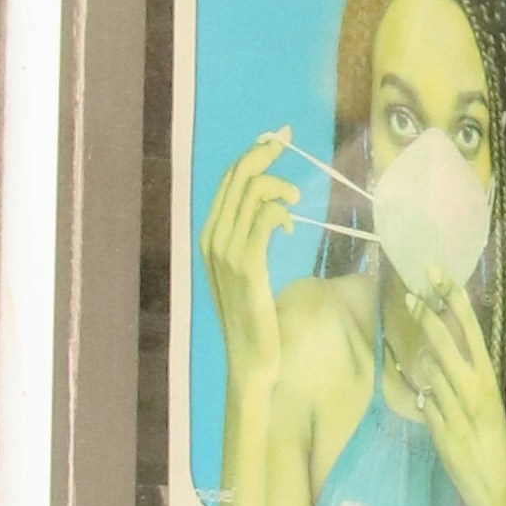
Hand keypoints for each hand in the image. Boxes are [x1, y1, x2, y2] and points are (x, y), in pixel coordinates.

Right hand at [203, 129, 298, 495]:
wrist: (253, 366)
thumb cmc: (258, 326)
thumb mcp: (250, 277)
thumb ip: (255, 242)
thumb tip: (281, 218)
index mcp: (210, 238)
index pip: (227, 181)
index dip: (252, 155)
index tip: (278, 139)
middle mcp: (212, 240)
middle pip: (236, 177)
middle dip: (264, 153)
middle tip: (289, 140)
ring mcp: (226, 253)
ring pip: (250, 193)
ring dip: (277, 183)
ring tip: (295, 195)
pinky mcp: (247, 267)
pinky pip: (262, 220)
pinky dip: (278, 210)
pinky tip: (291, 219)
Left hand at [400, 272, 505, 505]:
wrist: (501, 491)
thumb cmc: (499, 448)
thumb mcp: (488, 408)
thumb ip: (465, 382)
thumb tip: (435, 356)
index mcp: (490, 381)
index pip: (471, 331)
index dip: (453, 301)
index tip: (436, 276)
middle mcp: (474, 391)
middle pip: (445, 342)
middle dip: (426, 315)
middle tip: (409, 295)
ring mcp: (456, 410)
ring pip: (431, 370)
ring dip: (425, 362)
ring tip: (426, 351)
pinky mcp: (442, 431)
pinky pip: (426, 404)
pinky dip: (425, 399)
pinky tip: (429, 401)